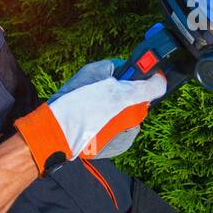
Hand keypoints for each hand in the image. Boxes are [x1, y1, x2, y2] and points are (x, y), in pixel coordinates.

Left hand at [14, 59, 165, 172]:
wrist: (52, 139)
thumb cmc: (77, 111)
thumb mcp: (116, 95)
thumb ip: (142, 88)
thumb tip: (161, 81)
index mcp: (101, 72)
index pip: (131, 70)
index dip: (141, 81)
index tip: (147, 92)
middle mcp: (99, 89)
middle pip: (131, 99)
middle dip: (130, 113)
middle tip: (122, 117)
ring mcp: (96, 109)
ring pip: (125, 119)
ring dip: (122, 130)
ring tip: (108, 132)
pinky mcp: (94, 127)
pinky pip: (114, 133)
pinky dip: (112, 140)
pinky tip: (102, 142)